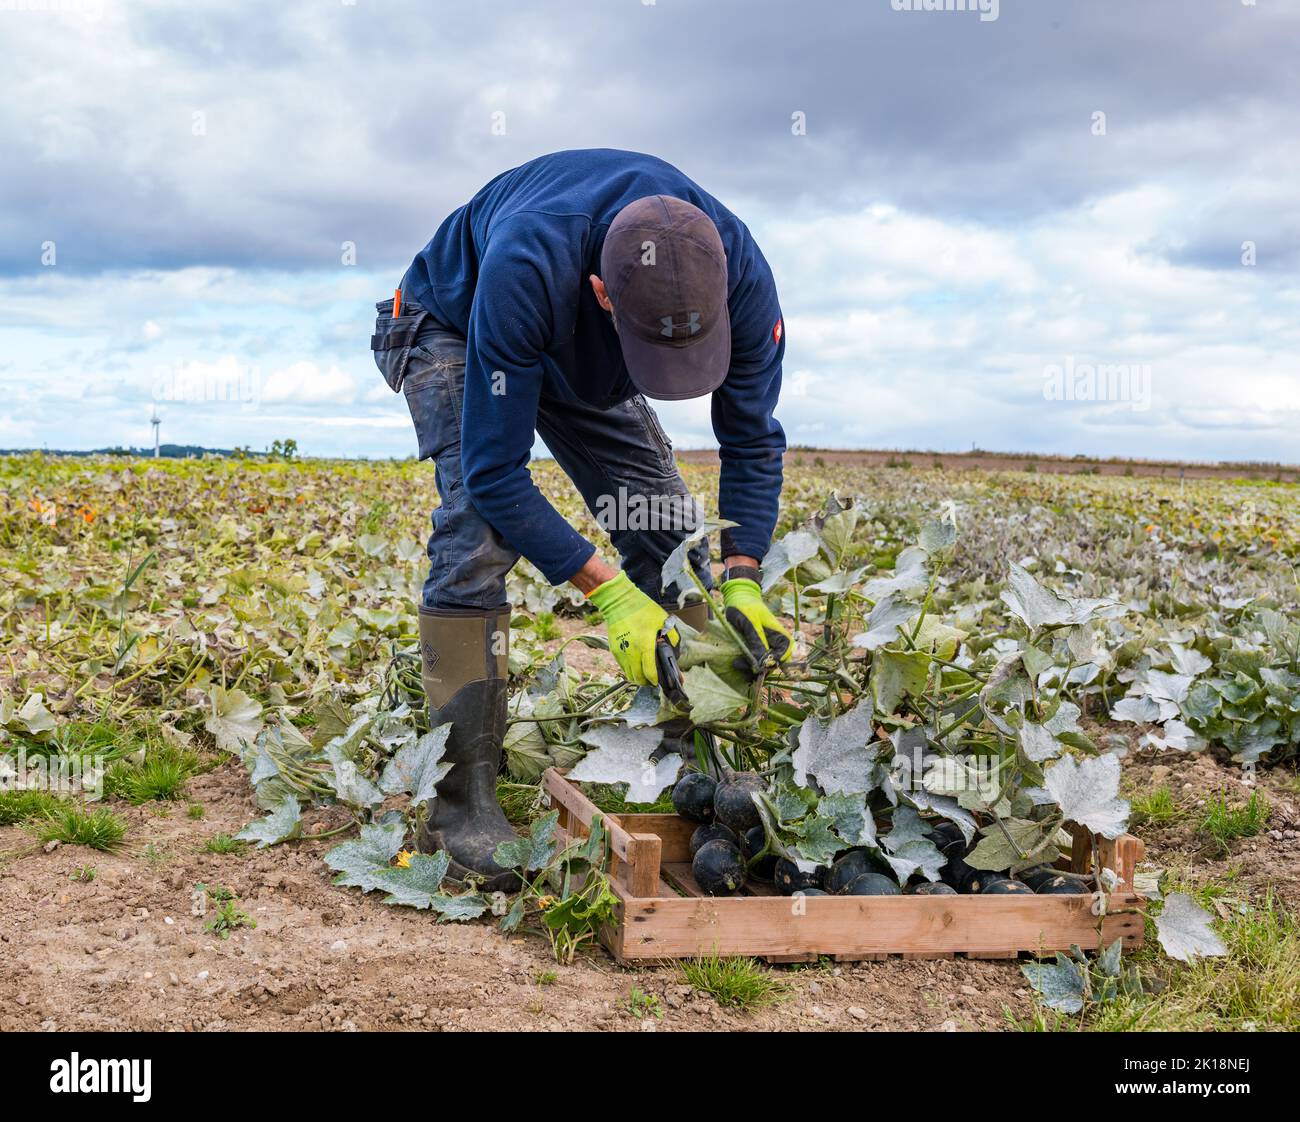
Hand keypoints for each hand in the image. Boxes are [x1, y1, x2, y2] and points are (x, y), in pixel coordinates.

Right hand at [588, 571, 677, 685]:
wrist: (619, 601)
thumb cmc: (643, 609)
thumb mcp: (663, 620)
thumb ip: (672, 636)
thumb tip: (675, 649)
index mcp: (645, 645)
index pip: (649, 672)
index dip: (655, 680)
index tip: (659, 681)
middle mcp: (631, 652)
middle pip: (638, 678)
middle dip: (646, 682)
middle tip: (653, 679)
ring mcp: (621, 652)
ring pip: (628, 674)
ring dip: (637, 677)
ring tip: (644, 673)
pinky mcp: (614, 650)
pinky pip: (622, 666)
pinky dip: (630, 669)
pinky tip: (636, 663)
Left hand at [720, 577, 791, 667]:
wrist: (739, 598)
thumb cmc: (746, 607)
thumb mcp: (750, 622)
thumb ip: (756, 641)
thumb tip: (761, 662)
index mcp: (781, 637)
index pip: (783, 657)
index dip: (770, 664)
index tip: (754, 665)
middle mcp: (777, 644)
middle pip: (773, 664)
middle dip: (758, 668)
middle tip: (738, 663)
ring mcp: (767, 647)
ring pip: (764, 665)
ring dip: (751, 668)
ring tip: (736, 663)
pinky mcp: (757, 648)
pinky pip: (756, 661)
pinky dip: (748, 664)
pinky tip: (737, 663)